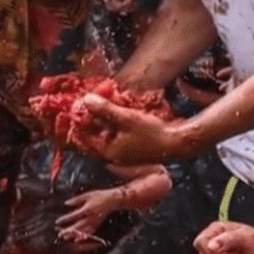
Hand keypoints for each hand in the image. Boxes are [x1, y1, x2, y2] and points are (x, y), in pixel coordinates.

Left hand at [55, 188, 118, 244]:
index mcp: (87, 209)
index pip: (74, 216)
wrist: (113, 200)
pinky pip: (90, 232)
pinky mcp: (98, 224)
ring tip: (65, 237)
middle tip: (59, 235)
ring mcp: (95, 222)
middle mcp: (91, 217)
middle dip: (68, 231)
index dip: (65, 219)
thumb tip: (66, 203)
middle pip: (78, 226)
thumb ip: (76, 200)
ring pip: (83, 231)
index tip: (57, 222)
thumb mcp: (87, 195)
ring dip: (74, 235)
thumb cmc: (99, 196)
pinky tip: (77, 239)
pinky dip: (83, 236)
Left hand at [73, 94, 195, 164]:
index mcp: (106, 151)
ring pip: (105, 130)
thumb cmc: (152, 133)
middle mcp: (111, 153)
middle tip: (89, 100)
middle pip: (94, 132)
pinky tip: (116, 107)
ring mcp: (120, 150)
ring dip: (103, 116)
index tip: (77, 105)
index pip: (84, 135)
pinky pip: (115, 131)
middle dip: (92, 116)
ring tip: (100, 100)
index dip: (80, 119)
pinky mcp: (130, 145)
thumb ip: (104, 110)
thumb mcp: (126, 118)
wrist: (177, 142)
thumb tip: (85, 99)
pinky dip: (114, 120)